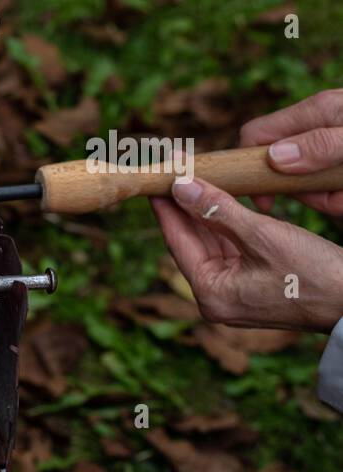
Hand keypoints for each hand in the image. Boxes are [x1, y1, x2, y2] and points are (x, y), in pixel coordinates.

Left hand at [151, 178, 342, 332]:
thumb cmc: (315, 273)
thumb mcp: (263, 235)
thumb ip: (218, 211)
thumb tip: (180, 187)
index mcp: (211, 293)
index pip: (178, 241)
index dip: (166, 206)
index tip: (155, 180)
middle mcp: (216, 298)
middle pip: (192, 243)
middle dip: (184, 207)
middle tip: (173, 173)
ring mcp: (234, 295)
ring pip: (211, 246)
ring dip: (204, 215)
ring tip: (192, 181)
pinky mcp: (252, 288)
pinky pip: (230, 252)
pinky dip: (225, 227)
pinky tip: (219, 203)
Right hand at [240, 89, 342, 214]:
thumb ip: (319, 144)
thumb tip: (273, 158)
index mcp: (313, 112)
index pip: (254, 135)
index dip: (247, 165)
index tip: (263, 199)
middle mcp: (316, 127)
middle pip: (278, 164)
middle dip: (296, 189)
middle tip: (324, 197)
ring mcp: (328, 145)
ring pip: (304, 180)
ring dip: (322, 195)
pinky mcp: (336, 161)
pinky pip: (326, 187)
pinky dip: (336, 196)